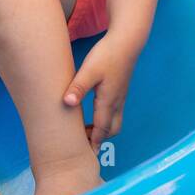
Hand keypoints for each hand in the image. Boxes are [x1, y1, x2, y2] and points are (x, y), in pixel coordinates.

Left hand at [62, 32, 142, 152]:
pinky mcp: (120, 88)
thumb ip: (78, 87)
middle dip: (100, 137)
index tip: (87, 154)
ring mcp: (120, 95)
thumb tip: (67, 104)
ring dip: (103, 127)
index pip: (102, 129)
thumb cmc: (108, 55)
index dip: (94, 142)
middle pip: (112, 129)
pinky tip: (94, 110)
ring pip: (115, 120)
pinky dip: (106, 117)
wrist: (127, 41)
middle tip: (84, 140)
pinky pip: (115, 110)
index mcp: (108, 101)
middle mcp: (117, 101)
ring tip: (87, 127)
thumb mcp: (89, 70)